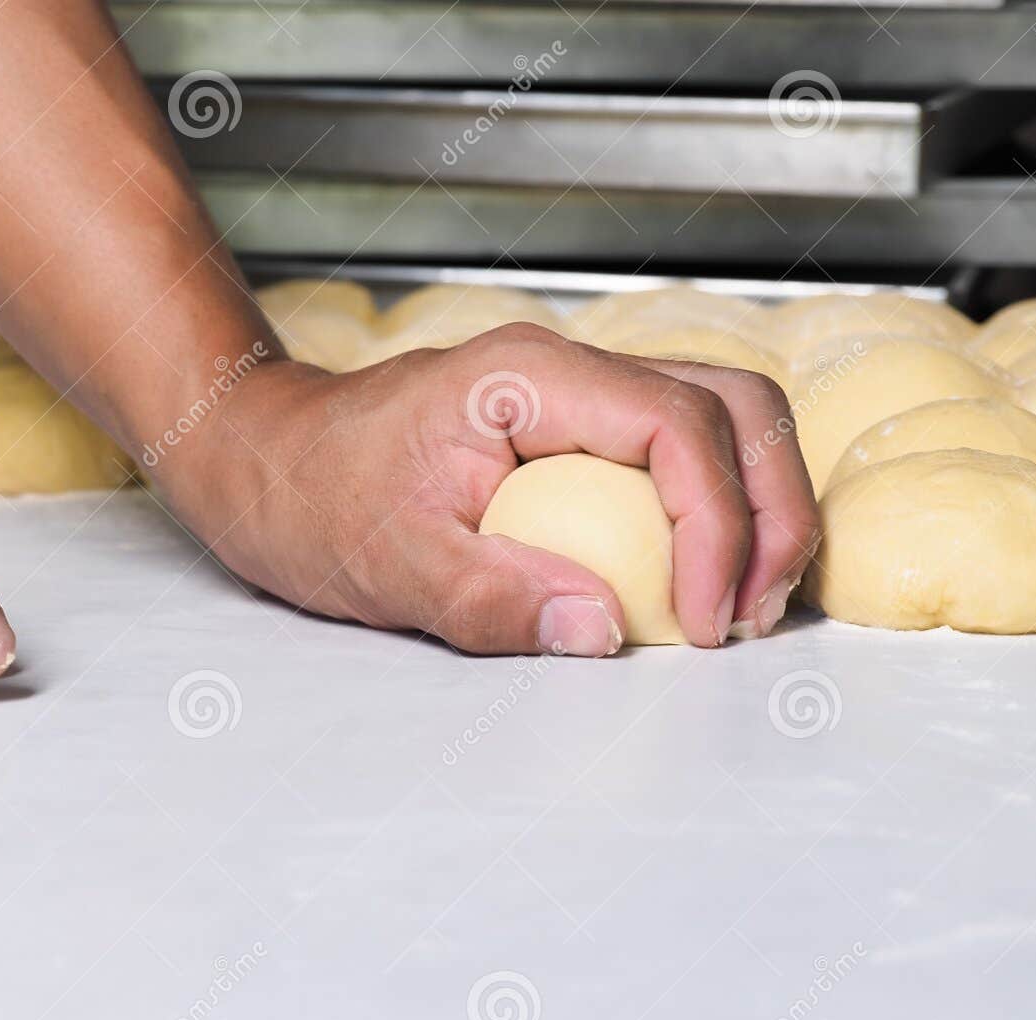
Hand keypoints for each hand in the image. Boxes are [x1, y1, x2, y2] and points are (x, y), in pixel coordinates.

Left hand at [158, 324, 819, 654]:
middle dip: (772, 510)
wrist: (263, 458)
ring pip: (723, 422)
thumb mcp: (384, 565)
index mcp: (526, 379)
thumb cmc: (306, 493)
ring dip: (758, 508)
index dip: (718, 524)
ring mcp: (578, 396)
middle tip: (756, 612)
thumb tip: (601, 631)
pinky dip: (718, 511)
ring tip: (743, 601)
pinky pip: (682, 454)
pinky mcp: (578, 432)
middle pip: (732, 407)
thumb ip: (490, 600)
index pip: (676, 424)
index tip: (703, 620)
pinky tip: (702, 578)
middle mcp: (567, 371)